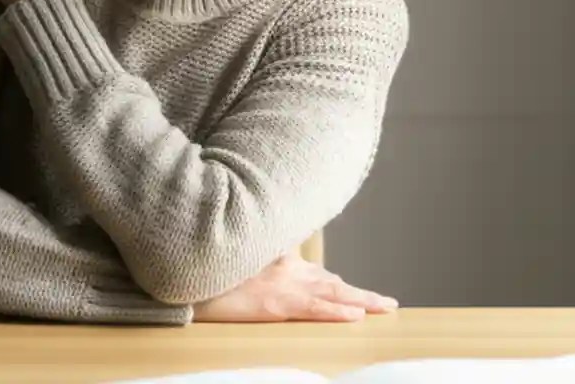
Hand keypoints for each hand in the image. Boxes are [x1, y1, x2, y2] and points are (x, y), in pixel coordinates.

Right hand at [192, 254, 398, 322]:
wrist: (188, 273)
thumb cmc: (208, 272)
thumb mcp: (238, 260)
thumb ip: (259, 263)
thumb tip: (268, 274)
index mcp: (277, 258)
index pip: (315, 274)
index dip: (338, 285)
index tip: (354, 293)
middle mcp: (286, 267)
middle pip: (331, 282)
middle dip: (359, 293)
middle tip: (386, 302)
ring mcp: (284, 284)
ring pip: (332, 293)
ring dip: (362, 300)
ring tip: (385, 306)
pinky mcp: (277, 302)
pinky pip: (315, 308)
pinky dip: (338, 312)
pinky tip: (357, 316)